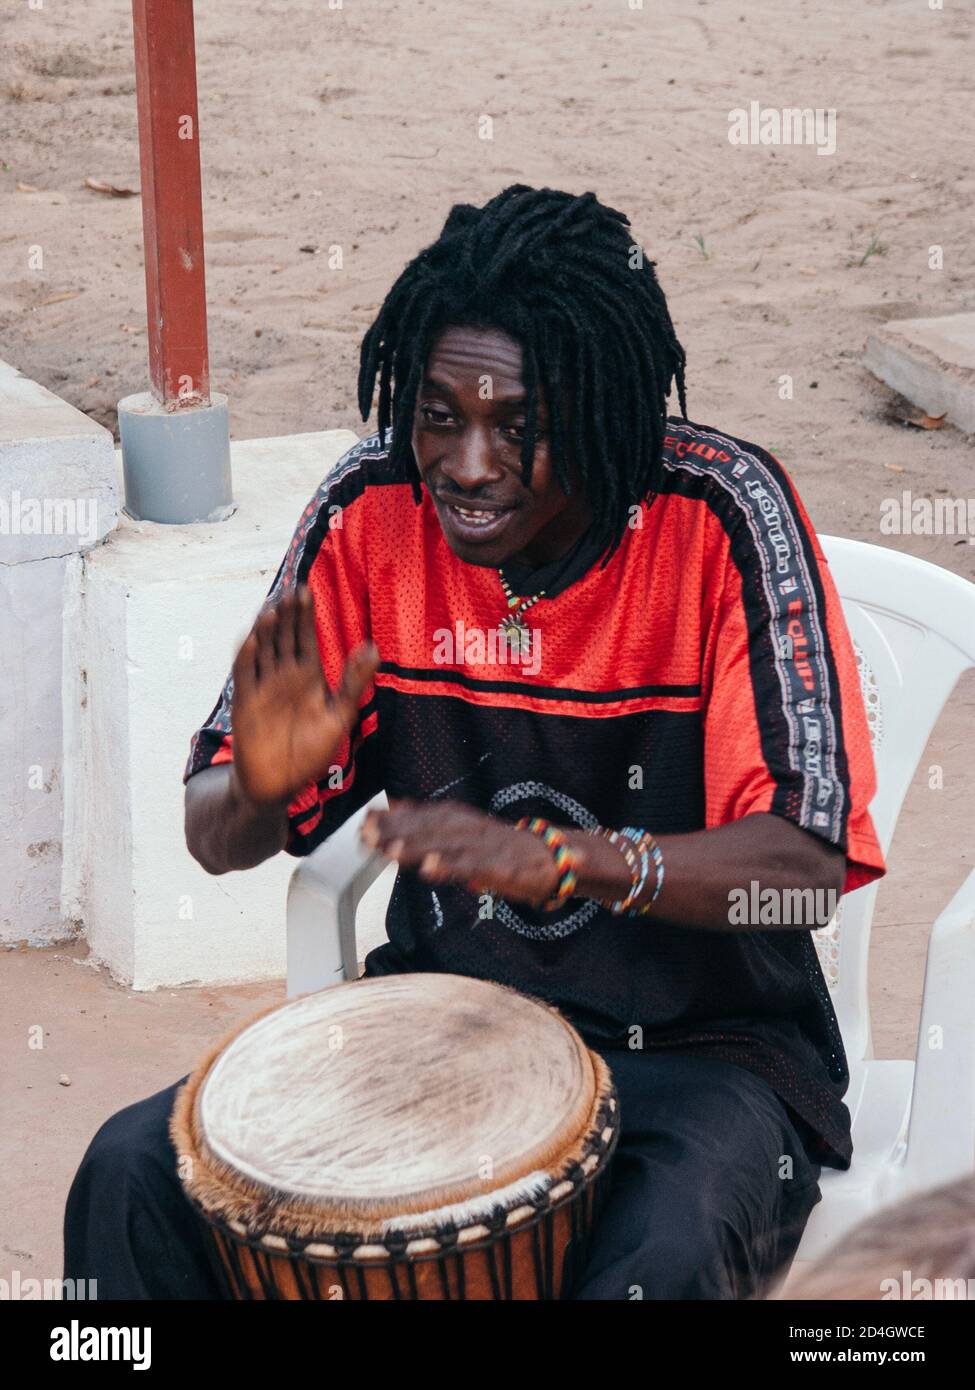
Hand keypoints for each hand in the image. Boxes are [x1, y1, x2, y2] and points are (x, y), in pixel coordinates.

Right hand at [230, 586, 379, 805]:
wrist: (280, 784)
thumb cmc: (311, 752)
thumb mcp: (340, 715)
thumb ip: (355, 682)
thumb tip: (373, 648)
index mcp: (308, 676)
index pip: (305, 637)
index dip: (304, 615)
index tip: (305, 591)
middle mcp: (284, 676)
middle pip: (283, 637)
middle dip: (286, 615)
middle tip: (290, 590)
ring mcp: (263, 688)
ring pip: (263, 650)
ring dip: (265, 631)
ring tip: (272, 608)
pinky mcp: (245, 704)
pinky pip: (245, 676)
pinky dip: (247, 658)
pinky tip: (252, 640)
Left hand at [360, 798, 561, 907]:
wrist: (550, 856)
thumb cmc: (498, 847)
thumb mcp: (460, 829)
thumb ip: (427, 823)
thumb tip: (391, 809)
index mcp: (456, 818)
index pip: (418, 815)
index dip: (390, 819)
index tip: (363, 822)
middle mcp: (466, 828)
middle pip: (426, 828)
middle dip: (394, 832)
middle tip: (367, 835)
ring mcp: (481, 846)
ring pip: (444, 846)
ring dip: (415, 847)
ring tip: (389, 851)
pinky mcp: (497, 867)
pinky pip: (470, 867)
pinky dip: (450, 866)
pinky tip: (430, 869)